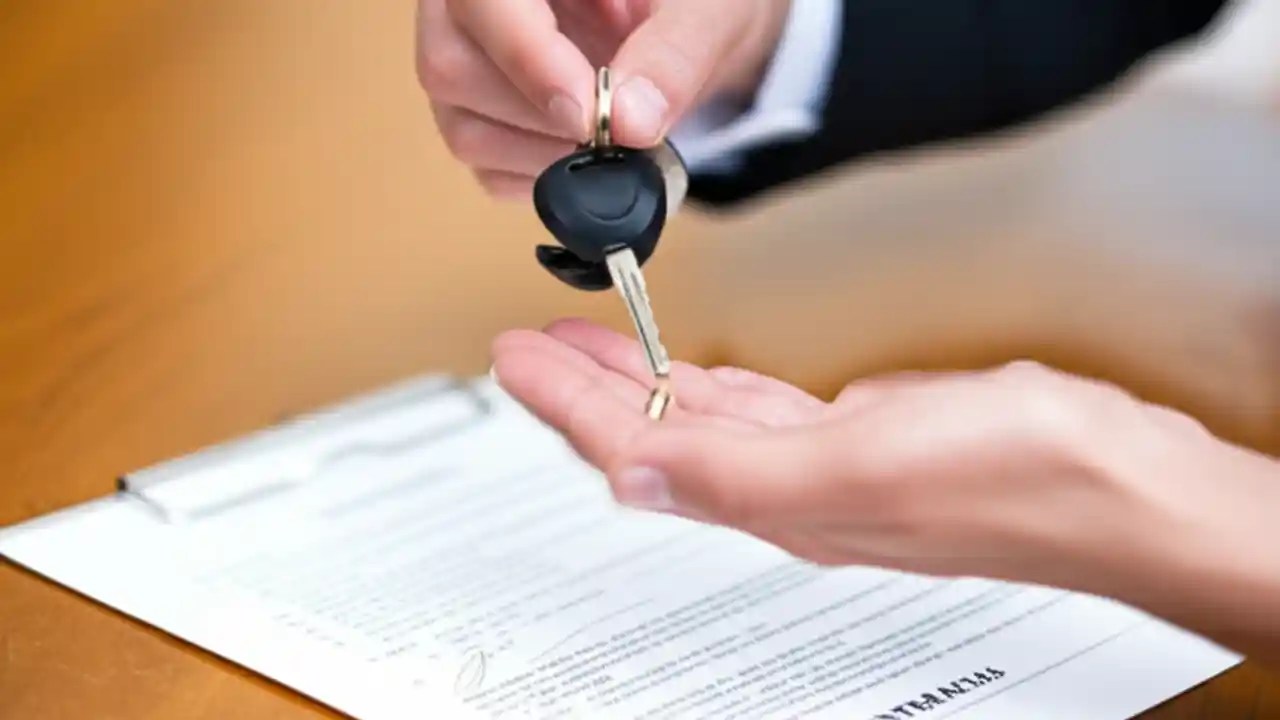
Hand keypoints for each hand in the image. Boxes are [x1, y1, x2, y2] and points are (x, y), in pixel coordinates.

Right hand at [416, 0, 789, 199]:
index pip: (482, 3)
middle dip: (546, 115)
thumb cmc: (688, 3)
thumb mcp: (706, 10)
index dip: (528, 59)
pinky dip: (550, 177)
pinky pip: (487, 170)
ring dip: (551, 154)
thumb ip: (674, 52)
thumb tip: (631, 122)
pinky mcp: (475, 120)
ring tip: (616, 134)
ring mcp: (464, 64)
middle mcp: (464, 8)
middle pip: (453, 67)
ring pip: (463, 128)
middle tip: (620, 129)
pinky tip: (595, 151)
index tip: (589, 112)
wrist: (686, 24)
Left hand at [490, 320, 1278, 607]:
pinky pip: (758, 409)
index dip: (566, 407)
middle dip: (587, 389)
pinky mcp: (861, 435)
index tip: (513, 360)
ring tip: (592, 346)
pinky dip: (712, 386)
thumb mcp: (860, 467)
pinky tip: (696, 377)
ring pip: (701, 418)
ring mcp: (824, 461)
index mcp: (772, 498)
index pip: (636, 450)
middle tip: (534, 346)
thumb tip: (635, 472)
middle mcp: (786, 486)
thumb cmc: (1013, 482)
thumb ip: (739, 472)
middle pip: (655, 432)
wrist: (1118, 485)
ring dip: (639, 382)